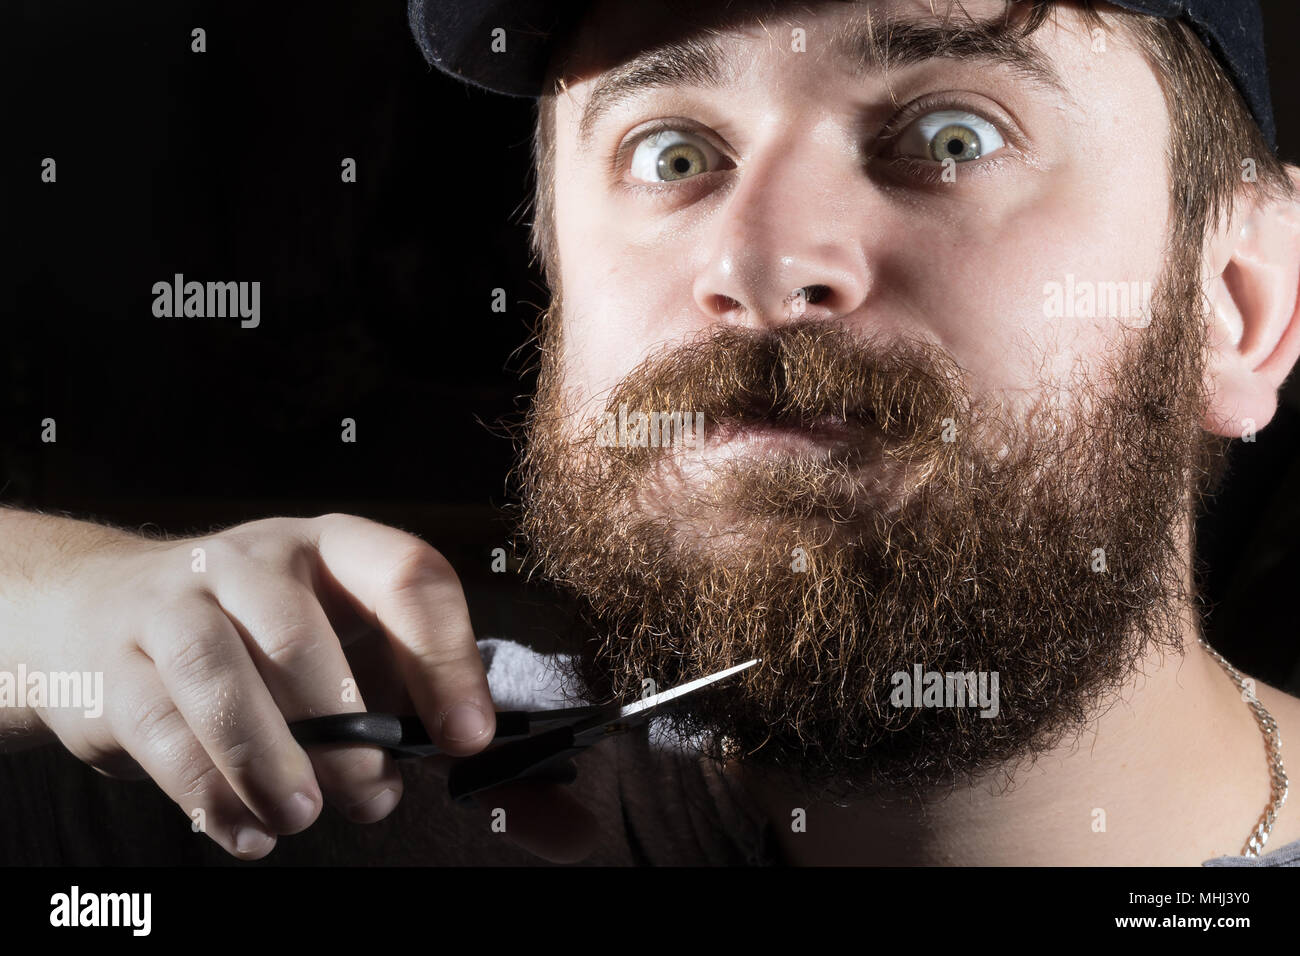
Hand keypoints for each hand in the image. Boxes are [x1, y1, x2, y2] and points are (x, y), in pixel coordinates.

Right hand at [28, 513, 499, 858]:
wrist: (98, 609)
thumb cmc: (248, 632)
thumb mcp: (327, 627)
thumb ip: (387, 679)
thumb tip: (435, 752)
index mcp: (328, 547)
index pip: (406, 575)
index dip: (446, 660)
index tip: (466, 736)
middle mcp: (249, 561)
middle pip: (298, 635)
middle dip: (345, 732)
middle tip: (372, 795)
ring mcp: (172, 607)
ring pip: (218, 678)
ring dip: (269, 760)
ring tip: (304, 814)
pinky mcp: (115, 666)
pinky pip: (161, 729)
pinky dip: (209, 793)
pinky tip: (248, 830)